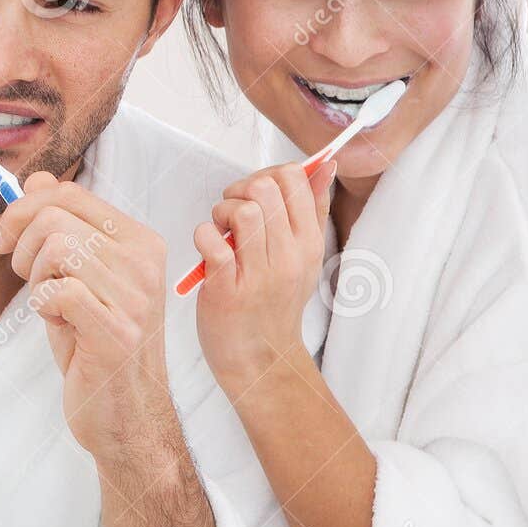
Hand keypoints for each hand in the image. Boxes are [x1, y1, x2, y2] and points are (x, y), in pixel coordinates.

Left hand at [0, 172, 176, 463]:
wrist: (126, 414)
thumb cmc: (96, 344)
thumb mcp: (78, 277)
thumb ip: (63, 227)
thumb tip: (36, 179)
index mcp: (140, 241)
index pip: (70, 194)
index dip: (23, 209)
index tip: (5, 239)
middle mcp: (144, 262)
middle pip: (56, 216)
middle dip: (23, 245)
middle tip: (28, 280)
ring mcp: (135, 296)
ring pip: (57, 247)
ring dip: (35, 278)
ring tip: (50, 305)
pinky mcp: (117, 331)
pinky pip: (58, 290)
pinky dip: (43, 306)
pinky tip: (60, 325)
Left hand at [191, 161, 333, 395]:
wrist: (260, 360)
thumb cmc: (274, 303)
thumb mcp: (304, 257)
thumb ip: (313, 209)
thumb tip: (323, 166)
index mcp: (308, 243)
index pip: (294, 179)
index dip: (267, 175)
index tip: (254, 195)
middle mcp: (288, 256)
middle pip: (265, 188)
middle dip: (240, 190)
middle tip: (232, 214)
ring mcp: (258, 273)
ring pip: (244, 212)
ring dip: (222, 213)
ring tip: (222, 232)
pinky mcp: (227, 288)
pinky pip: (212, 242)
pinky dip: (203, 237)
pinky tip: (209, 250)